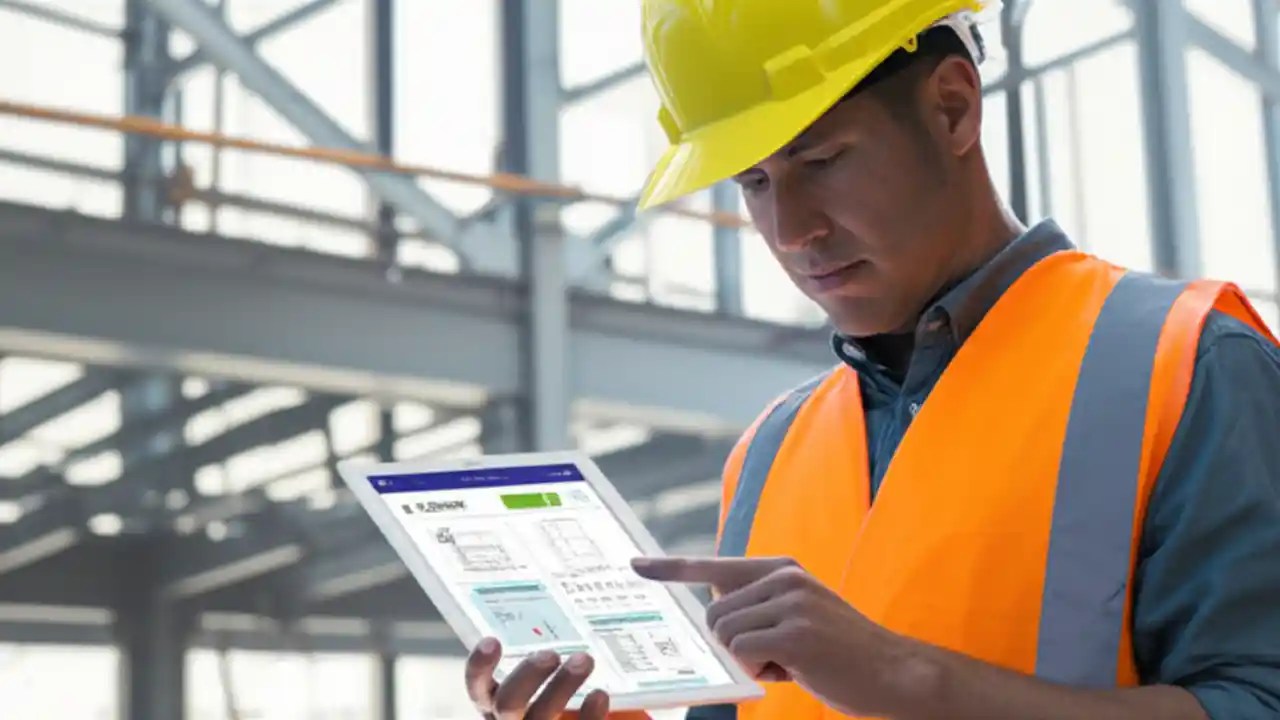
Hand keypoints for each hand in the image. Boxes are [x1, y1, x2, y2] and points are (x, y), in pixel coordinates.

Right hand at [464, 637, 610, 718]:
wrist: (575, 715)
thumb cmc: (557, 686)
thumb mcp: (541, 670)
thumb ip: (543, 647)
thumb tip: (563, 601)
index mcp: (496, 702)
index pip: (478, 687)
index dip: (479, 667)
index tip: (492, 640)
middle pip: (508, 704)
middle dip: (527, 677)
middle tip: (551, 654)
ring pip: (541, 717)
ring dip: (562, 686)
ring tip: (585, 660)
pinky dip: (588, 715)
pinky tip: (599, 694)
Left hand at [631, 556, 915, 717]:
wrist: (894, 672)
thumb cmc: (839, 653)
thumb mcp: (798, 615)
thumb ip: (758, 606)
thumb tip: (712, 615)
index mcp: (780, 568)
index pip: (714, 565)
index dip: (670, 568)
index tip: (635, 564)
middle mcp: (783, 576)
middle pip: (713, 614)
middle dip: (736, 644)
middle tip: (779, 655)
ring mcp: (790, 601)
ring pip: (725, 635)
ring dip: (751, 660)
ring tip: (793, 661)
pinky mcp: (795, 631)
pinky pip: (744, 653)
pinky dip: (762, 671)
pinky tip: (798, 670)